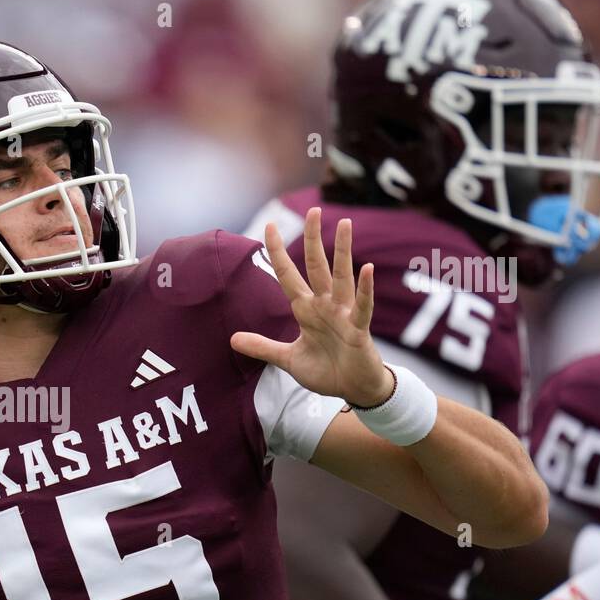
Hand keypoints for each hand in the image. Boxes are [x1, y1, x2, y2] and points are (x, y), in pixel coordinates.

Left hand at [231, 207, 393, 406]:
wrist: (353, 390)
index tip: (269, 226)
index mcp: (306, 310)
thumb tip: (232, 339)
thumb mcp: (288, 359)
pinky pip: (362, 306)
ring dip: (343, 251)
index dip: (278, 253)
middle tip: (314, 210)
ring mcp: (343, 314)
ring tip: (344, 224)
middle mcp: (325, 305)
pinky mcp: (359, 329)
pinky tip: (367, 269)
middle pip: (316, 266)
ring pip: (342, 277)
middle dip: (313, 239)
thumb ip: (263, 347)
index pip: (288, 276)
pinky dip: (364, 289)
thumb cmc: (326, 370)